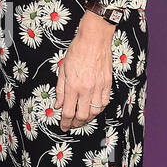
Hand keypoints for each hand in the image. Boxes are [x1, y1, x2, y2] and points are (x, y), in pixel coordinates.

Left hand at [55, 10, 113, 130]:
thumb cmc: (77, 51)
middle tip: (73, 124)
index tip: (64, 127)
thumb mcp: (62, 69)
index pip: (68, 111)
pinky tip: (94, 109)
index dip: (65, 122)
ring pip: (95, 111)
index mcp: (73, 86)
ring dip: (88, 118)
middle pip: (83, 115)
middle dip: (77, 123)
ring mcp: (99, 87)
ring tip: (83, 118)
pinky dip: (99, 109)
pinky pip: (104, 102)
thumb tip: (58, 104)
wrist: (94, 39)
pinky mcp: (107, 83)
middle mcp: (86, 89)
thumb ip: (60, 89)